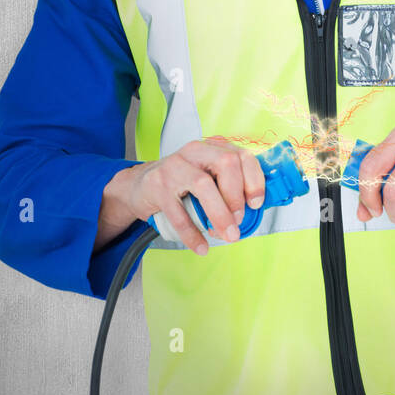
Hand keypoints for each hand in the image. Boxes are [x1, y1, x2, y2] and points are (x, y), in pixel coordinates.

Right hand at [97, 135, 264, 255]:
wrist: (139, 186)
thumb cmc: (180, 184)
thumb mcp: (205, 176)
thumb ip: (227, 186)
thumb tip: (253, 210)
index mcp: (211, 148)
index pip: (241, 155)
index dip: (254, 179)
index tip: (256, 203)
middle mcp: (193, 152)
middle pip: (225, 164)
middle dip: (236, 196)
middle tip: (238, 221)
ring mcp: (174, 167)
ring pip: (203, 185)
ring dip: (219, 214)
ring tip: (226, 235)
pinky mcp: (157, 186)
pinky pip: (179, 213)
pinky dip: (192, 233)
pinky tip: (201, 246)